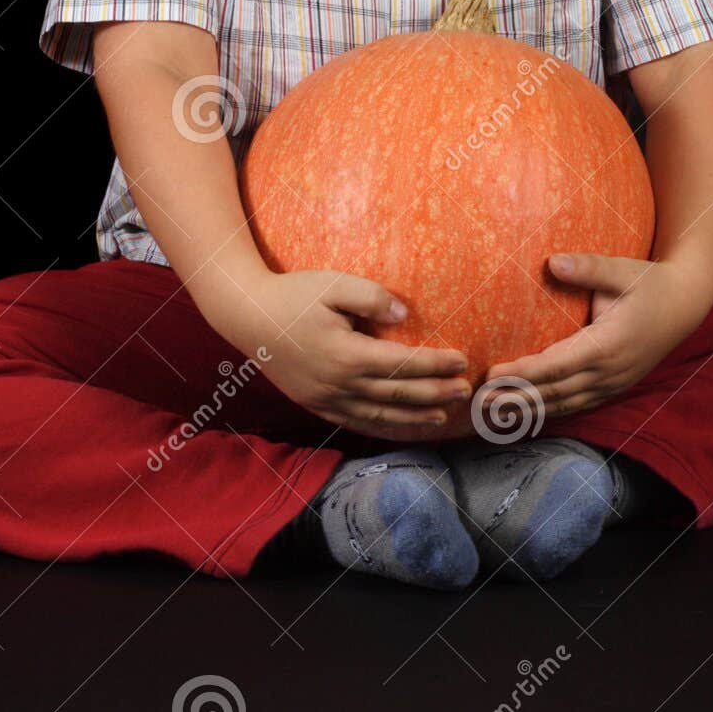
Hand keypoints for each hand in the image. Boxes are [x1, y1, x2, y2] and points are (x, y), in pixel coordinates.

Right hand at [224, 269, 471, 439]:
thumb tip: (403, 314)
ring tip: (442, 419)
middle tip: (464, 392)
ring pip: (379, 416)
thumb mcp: (332, 284)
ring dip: (414, 418)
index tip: (461, 360)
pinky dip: (383, 427)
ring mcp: (327, 400)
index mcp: (347, 356)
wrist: (247, 317)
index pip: (403, 364)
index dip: (436, 364)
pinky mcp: (316, 405)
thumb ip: (370, 297)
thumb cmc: (292, 295)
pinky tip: (399, 426)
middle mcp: (339, 385)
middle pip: (398, 395)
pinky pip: (356, 422)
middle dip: (435, 394)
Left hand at [481, 253, 712, 419]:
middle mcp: (608, 372)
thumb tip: (553, 262)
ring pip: (564, 404)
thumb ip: (588, 267)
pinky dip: (550, 411)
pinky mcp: (614, 386)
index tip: (491, 374)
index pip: (554, 365)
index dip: (521, 374)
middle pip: (554, 392)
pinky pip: (577, 404)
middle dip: (514, 398)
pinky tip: (527, 413)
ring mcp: (613, 383)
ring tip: (492, 413)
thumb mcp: (621, 270)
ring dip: (528, 410)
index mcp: (606, 345)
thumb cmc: (649, 283)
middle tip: (477, 399)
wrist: (685, 304)